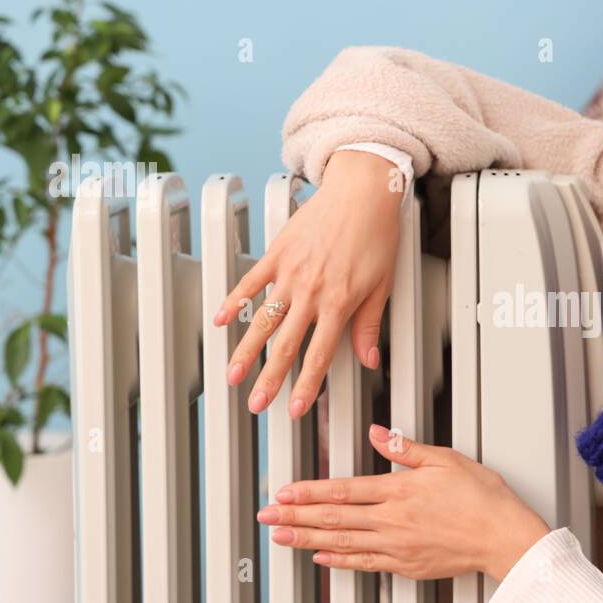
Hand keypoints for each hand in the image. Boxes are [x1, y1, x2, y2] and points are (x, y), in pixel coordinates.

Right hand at [211, 149, 405, 418]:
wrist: (362, 192)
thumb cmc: (377, 237)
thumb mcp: (382, 285)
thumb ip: (369, 324)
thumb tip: (368, 360)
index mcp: (339, 303)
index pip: (319, 355)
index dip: (307, 386)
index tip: (295, 410)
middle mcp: (311, 292)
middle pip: (286, 345)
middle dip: (269, 379)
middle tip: (255, 404)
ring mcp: (290, 272)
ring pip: (263, 319)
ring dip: (246, 350)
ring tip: (232, 374)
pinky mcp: (277, 253)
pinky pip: (251, 281)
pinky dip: (234, 301)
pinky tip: (221, 320)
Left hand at [258, 423, 551, 580]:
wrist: (503, 537)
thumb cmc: (482, 498)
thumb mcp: (445, 460)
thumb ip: (406, 449)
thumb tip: (379, 433)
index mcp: (398, 491)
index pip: (342, 490)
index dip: (308, 491)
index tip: (283, 492)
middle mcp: (391, 522)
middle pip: (333, 518)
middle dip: (294, 516)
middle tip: (265, 516)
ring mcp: (396, 547)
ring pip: (341, 543)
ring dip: (307, 540)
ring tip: (281, 537)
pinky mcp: (406, 566)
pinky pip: (364, 564)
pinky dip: (340, 561)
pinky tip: (322, 557)